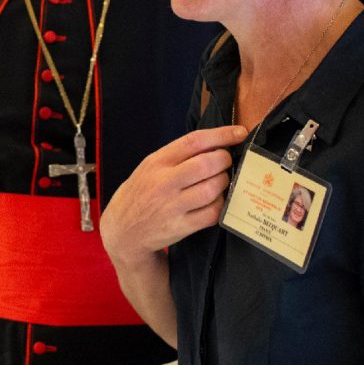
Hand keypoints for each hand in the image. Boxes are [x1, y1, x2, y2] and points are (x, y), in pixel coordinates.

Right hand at [101, 125, 247, 266]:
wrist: (124, 231)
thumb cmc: (141, 194)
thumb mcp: (150, 167)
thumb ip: (177, 156)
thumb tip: (217, 143)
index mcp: (156, 162)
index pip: (194, 141)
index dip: (221, 135)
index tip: (239, 133)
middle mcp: (163, 182)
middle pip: (208, 164)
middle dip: (225, 160)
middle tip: (225, 163)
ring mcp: (172, 206)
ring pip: (213, 189)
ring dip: (224, 183)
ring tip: (219, 183)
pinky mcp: (181, 227)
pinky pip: (212, 213)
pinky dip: (220, 205)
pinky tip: (214, 202)